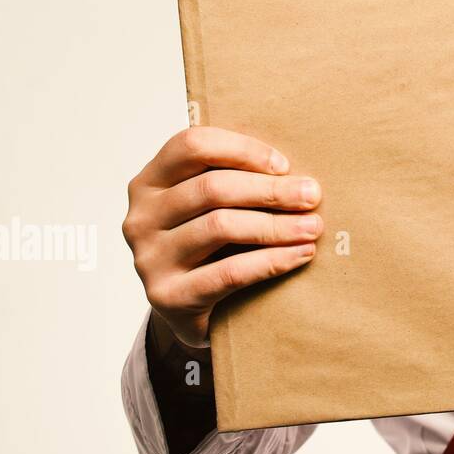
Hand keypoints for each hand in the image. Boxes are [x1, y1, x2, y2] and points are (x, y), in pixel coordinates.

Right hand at [122, 126, 323, 348]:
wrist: (189, 308)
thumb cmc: (211, 244)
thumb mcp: (212, 205)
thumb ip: (236, 178)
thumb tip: (298, 170)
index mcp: (150, 181)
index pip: (192, 146)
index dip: (242, 150)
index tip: (284, 165)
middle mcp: (141, 217)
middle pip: (212, 188)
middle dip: (270, 190)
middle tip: (312, 195)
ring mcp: (149, 259)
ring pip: (221, 227)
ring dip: (276, 225)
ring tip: (313, 226)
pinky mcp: (167, 296)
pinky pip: (229, 272)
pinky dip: (272, 260)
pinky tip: (301, 254)